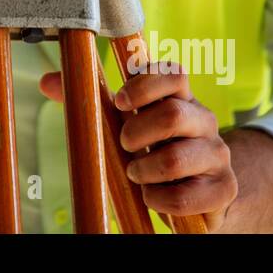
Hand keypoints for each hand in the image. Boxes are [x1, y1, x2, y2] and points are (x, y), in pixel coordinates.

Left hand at [39, 63, 237, 231]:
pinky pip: (185, 196)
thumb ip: (93, 103)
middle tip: (124, 144)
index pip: (174, 73)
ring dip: (144, 170)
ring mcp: (218, 154)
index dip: (144, 84)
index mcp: (182, 98)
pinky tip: (152, 196)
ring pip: (176, 159)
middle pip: (174, 114)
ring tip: (136, 173)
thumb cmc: (157, 150)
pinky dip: (158, 199)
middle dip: (137, 132)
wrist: (200, 192)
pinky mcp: (224, 189)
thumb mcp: (128, 124)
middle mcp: (205, 121)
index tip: (120, 101)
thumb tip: (48, 81)